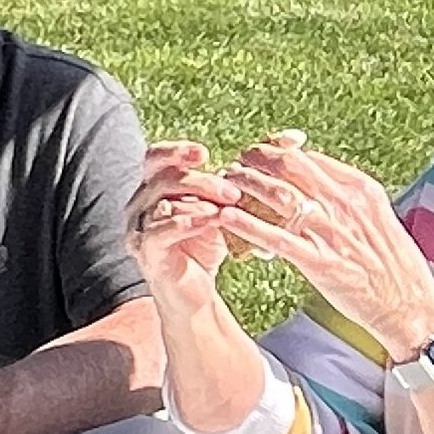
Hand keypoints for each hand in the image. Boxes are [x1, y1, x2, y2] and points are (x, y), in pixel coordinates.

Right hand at [124, 134, 304, 297]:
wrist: (193, 294)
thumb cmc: (207, 244)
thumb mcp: (226, 207)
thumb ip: (246, 175)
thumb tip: (294, 139)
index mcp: (155, 187)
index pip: (156, 156)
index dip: (178, 151)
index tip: (205, 153)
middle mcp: (140, 204)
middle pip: (162, 177)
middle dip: (200, 180)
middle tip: (232, 191)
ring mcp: (139, 229)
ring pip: (161, 202)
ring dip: (197, 199)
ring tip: (225, 206)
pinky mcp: (146, 253)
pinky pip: (159, 232)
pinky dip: (185, 222)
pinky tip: (209, 221)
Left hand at [216, 139, 433, 361]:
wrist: (411, 307)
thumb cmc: (394, 266)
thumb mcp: (378, 218)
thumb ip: (347, 197)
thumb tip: (317, 181)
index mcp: (360, 188)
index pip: (309, 157)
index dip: (276, 152)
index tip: (257, 156)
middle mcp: (346, 203)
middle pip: (290, 166)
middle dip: (256, 159)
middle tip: (235, 162)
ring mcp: (333, 232)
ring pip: (279, 195)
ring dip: (245, 185)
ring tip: (222, 185)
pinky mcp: (321, 262)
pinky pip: (277, 238)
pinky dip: (248, 225)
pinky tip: (227, 219)